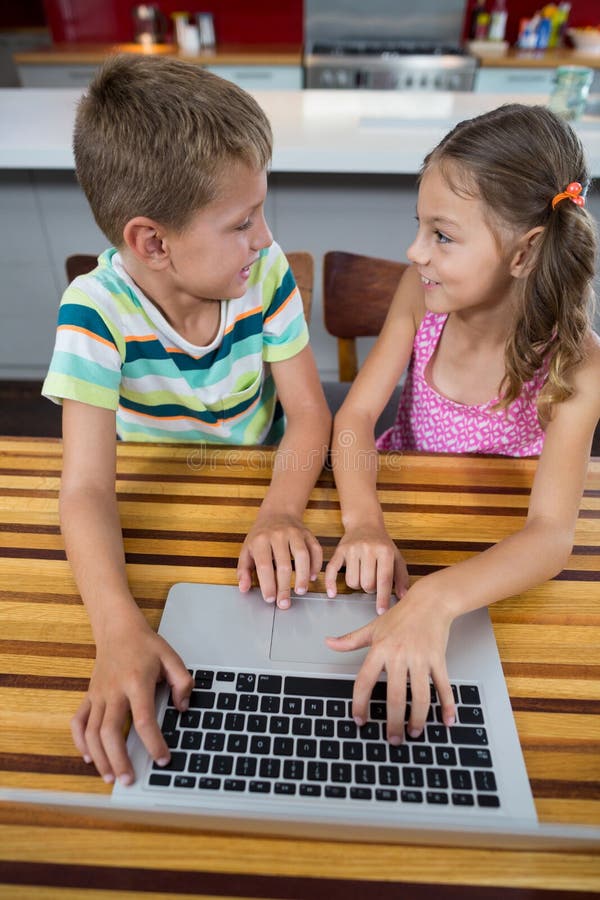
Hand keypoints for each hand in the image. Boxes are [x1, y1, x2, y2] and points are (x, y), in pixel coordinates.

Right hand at [71, 614, 192, 784]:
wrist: (117, 629)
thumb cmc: (144, 644)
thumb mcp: (171, 657)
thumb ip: (182, 682)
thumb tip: (182, 708)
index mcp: (136, 682)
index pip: (143, 719)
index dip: (154, 743)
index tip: (162, 759)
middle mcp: (113, 691)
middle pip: (111, 731)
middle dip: (119, 759)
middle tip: (129, 780)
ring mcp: (98, 695)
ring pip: (92, 731)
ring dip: (100, 757)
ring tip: (111, 777)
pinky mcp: (89, 696)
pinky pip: (79, 722)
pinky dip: (80, 742)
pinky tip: (90, 757)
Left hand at [237, 513, 321, 608]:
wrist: (277, 512)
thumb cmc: (261, 535)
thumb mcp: (247, 550)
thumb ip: (243, 570)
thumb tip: (243, 588)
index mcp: (260, 540)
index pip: (264, 565)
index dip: (268, 584)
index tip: (270, 599)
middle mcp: (278, 535)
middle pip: (284, 565)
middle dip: (284, 587)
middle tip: (284, 603)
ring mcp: (295, 533)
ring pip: (302, 556)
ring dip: (303, 576)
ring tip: (300, 591)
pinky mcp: (308, 534)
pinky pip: (316, 550)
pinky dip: (316, 565)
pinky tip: (313, 577)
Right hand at [324, 524, 408, 613]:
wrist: (365, 523)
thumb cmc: (382, 544)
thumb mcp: (396, 557)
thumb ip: (401, 577)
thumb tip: (402, 596)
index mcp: (384, 551)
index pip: (384, 579)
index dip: (382, 597)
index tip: (381, 611)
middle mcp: (368, 548)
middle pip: (366, 583)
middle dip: (370, 589)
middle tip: (373, 582)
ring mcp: (352, 549)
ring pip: (351, 581)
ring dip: (357, 585)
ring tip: (362, 576)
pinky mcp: (339, 550)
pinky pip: (332, 571)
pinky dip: (331, 584)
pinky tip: (332, 593)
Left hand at [326, 583, 455, 741]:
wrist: (430, 601)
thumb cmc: (401, 615)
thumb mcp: (373, 627)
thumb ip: (350, 640)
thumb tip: (329, 643)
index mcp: (380, 650)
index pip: (364, 682)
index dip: (360, 704)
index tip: (360, 720)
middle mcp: (399, 656)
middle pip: (395, 696)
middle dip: (393, 722)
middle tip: (392, 739)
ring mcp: (420, 659)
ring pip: (419, 696)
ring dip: (418, 719)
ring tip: (414, 732)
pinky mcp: (438, 660)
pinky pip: (443, 687)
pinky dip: (447, 705)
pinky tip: (446, 720)